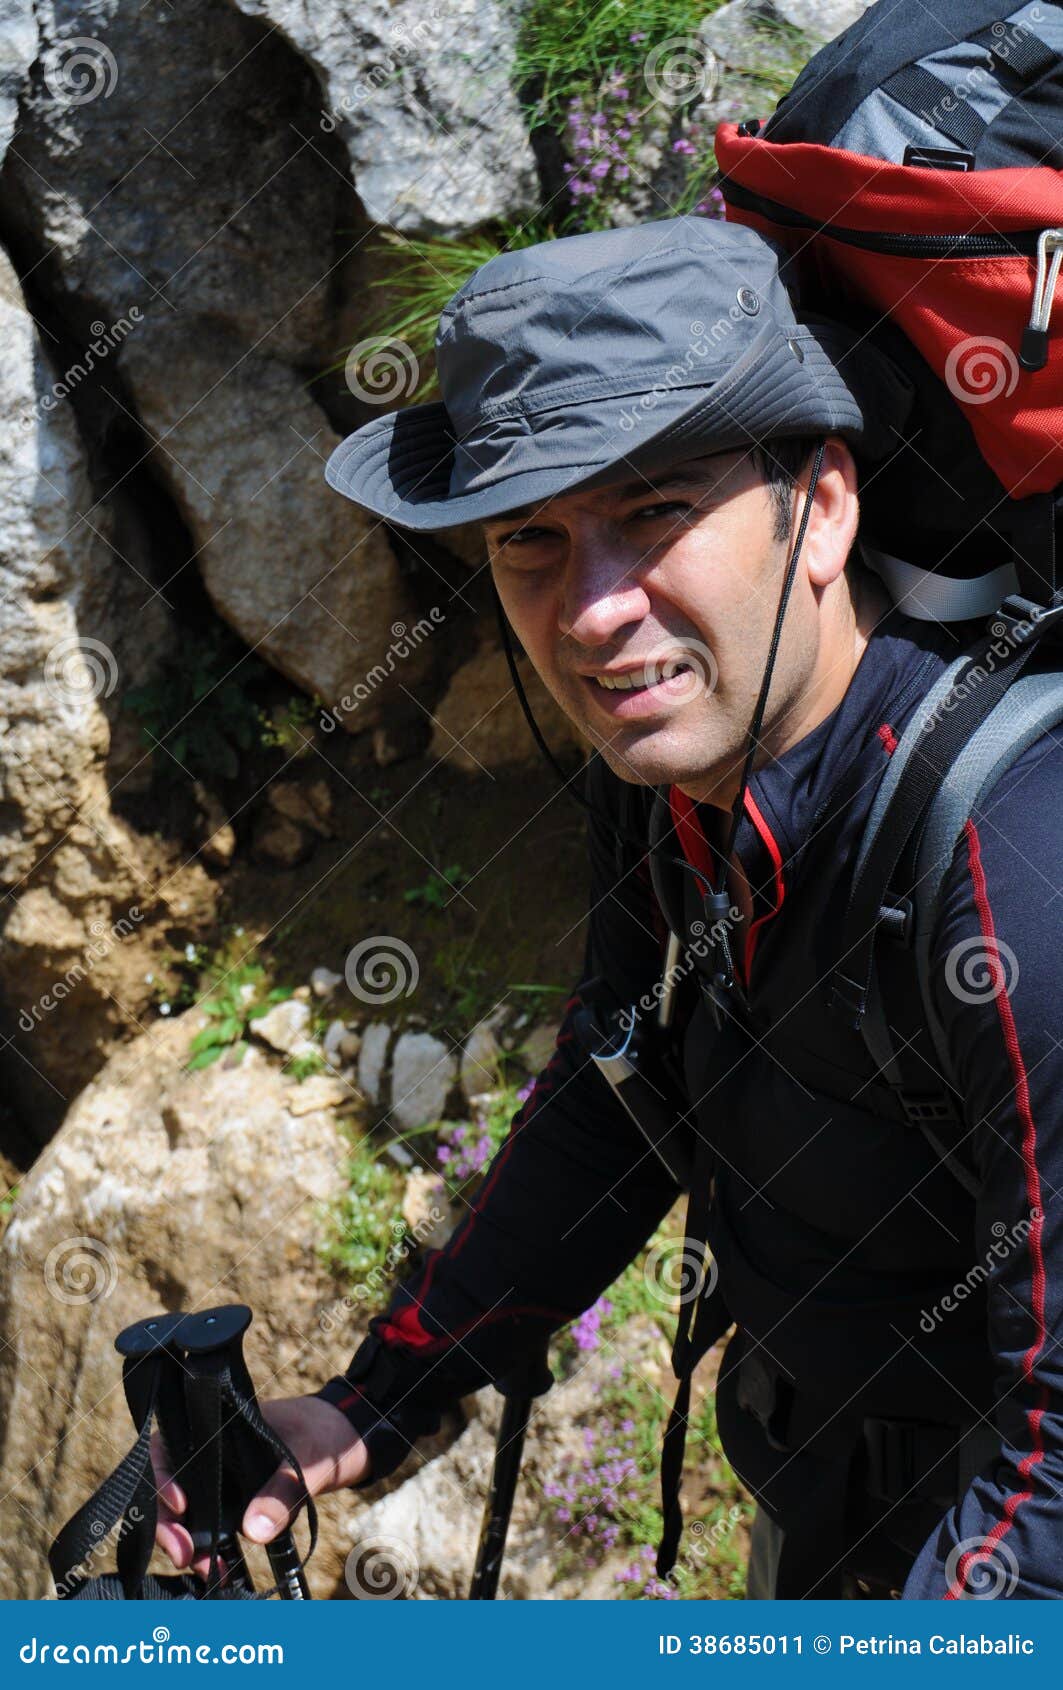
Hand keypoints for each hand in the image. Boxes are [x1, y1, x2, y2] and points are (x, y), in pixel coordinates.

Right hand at [151, 1395, 370, 1582]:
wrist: (353, 1441)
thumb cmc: (329, 1434)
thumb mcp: (310, 1457)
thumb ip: (284, 1490)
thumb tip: (253, 1531)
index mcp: (221, 1426)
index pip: (168, 1446)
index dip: (162, 1475)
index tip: (180, 1504)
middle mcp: (214, 1453)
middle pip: (172, 1486)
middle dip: (169, 1524)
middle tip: (184, 1555)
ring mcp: (224, 1479)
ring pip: (188, 1512)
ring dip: (188, 1542)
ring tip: (204, 1570)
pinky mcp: (238, 1502)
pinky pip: (212, 1525)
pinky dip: (210, 1549)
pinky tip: (218, 1569)